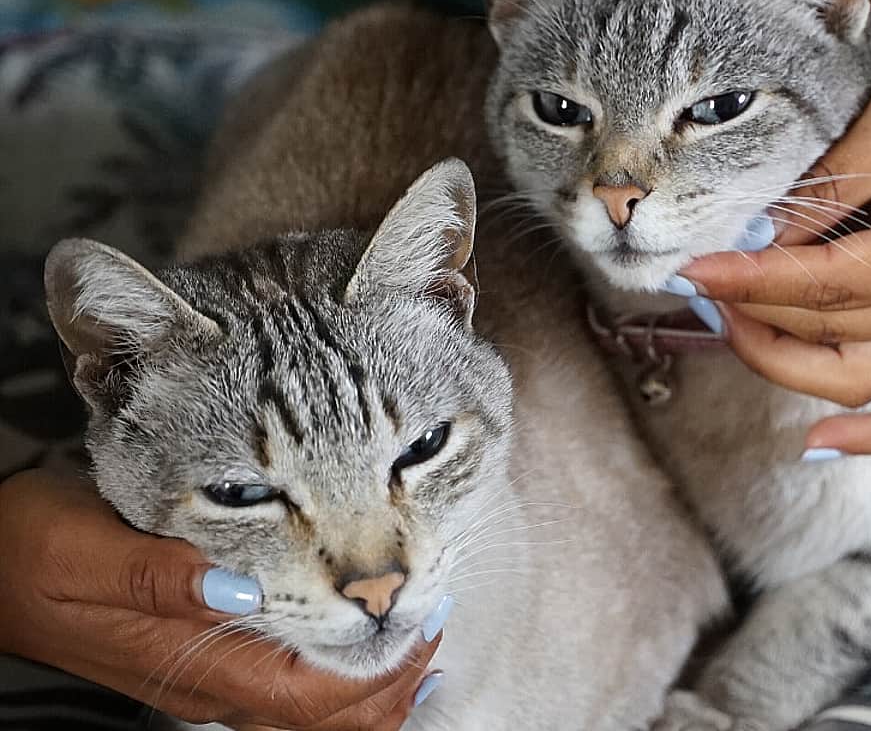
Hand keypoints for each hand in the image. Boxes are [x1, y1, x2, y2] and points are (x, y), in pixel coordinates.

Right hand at [0, 467, 439, 729]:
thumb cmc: (29, 548)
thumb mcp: (83, 548)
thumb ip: (161, 574)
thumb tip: (245, 590)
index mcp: (191, 660)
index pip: (306, 693)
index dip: (374, 671)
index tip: (422, 622)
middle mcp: (206, 683)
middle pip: (319, 717)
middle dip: (390, 684)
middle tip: (437, 623)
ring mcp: (205, 679)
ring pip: (307, 714)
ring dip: (371, 689)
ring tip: (421, 645)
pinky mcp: (200, 662)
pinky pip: (285, 696)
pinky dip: (338, 687)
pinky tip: (363, 662)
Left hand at [679, 0, 870, 455]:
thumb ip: (828, 192)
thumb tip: (753, 242)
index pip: (827, 287)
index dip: (752, 282)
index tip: (693, 270)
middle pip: (834, 335)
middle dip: (754, 315)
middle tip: (696, 285)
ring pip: (861, 377)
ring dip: (787, 362)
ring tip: (729, 325)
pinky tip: (819, 441)